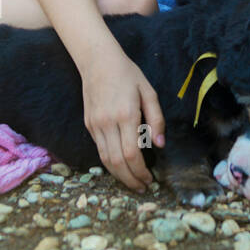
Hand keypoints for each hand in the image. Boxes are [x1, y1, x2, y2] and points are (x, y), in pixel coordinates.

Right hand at [82, 52, 166, 192]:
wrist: (98, 61)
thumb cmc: (127, 74)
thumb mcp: (149, 92)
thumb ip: (156, 119)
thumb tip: (160, 145)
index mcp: (126, 114)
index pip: (132, 153)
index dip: (141, 171)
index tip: (150, 179)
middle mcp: (108, 123)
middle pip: (117, 162)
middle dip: (131, 180)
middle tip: (142, 188)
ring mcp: (96, 125)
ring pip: (105, 160)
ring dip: (119, 176)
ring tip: (132, 183)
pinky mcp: (89, 125)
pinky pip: (99, 150)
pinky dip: (110, 163)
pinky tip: (121, 167)